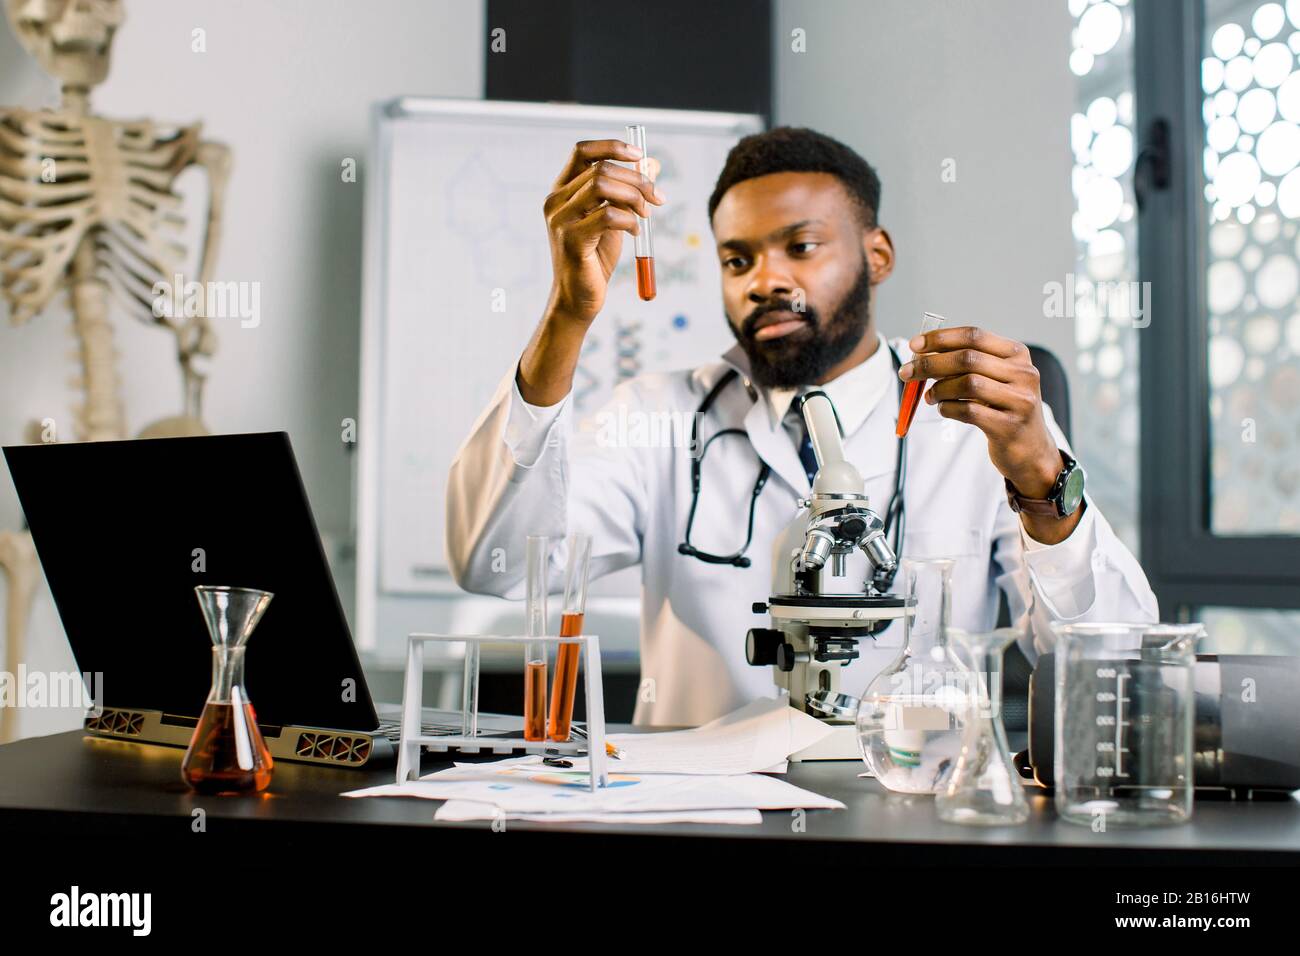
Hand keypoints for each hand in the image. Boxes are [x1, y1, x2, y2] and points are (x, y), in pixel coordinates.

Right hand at [519, 141, 663, 405]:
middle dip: (637, 180)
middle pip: (602, 169)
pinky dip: (630, 220)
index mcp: (562, 190)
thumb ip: (629, 192)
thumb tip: (653, 164)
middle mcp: (556, 201)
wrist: (579, 299)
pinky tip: (635, 233)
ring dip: (634, 197)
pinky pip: (608, 216)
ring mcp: (560, 219)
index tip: (640, 156)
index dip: (613, 147)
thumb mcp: (615, 219)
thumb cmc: (595, 258)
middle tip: (658, 198)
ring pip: (603, 185)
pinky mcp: (571, 239)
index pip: (583, 150)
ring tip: (647, 216)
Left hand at [898, 325, 1063, 499]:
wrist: (1030, 448)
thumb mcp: (994, 379)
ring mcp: (1019, 400)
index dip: (941, 338)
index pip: (974, 336)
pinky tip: (945, 409)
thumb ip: (966, 364)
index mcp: (1017, 354)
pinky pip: (968, 411)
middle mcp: (1023, 373)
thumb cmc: (1003, 408)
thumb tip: (922, 354)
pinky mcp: (1009, 426)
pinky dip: (948, 409)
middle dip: (930, 364)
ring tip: (931, 396)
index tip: (914, 345)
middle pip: (967, 358)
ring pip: (967, 384)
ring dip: (939, 389)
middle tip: (907, 372)